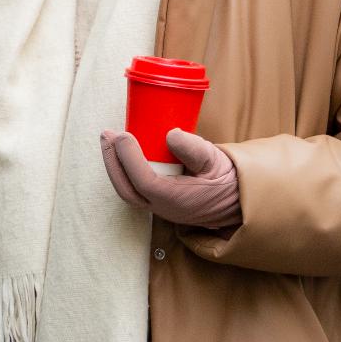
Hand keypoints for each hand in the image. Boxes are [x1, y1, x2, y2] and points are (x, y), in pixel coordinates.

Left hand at [99, 128, 241, 229]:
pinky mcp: (157, 201)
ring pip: (127, 190)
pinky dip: (123, 170)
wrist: (234, 200)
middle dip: (112, 160)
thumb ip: (195, 149)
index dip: (129, 158)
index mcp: (177, 200)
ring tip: (109, 139)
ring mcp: (158, 207)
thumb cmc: (224, 178)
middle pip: (127, 189)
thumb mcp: (215, 160)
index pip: (144, 181)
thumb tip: (171, 135)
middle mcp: (163, 207)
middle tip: (107, 134)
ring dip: (114, 165)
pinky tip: (120, 151)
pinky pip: (133, 188)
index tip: (122, 135)